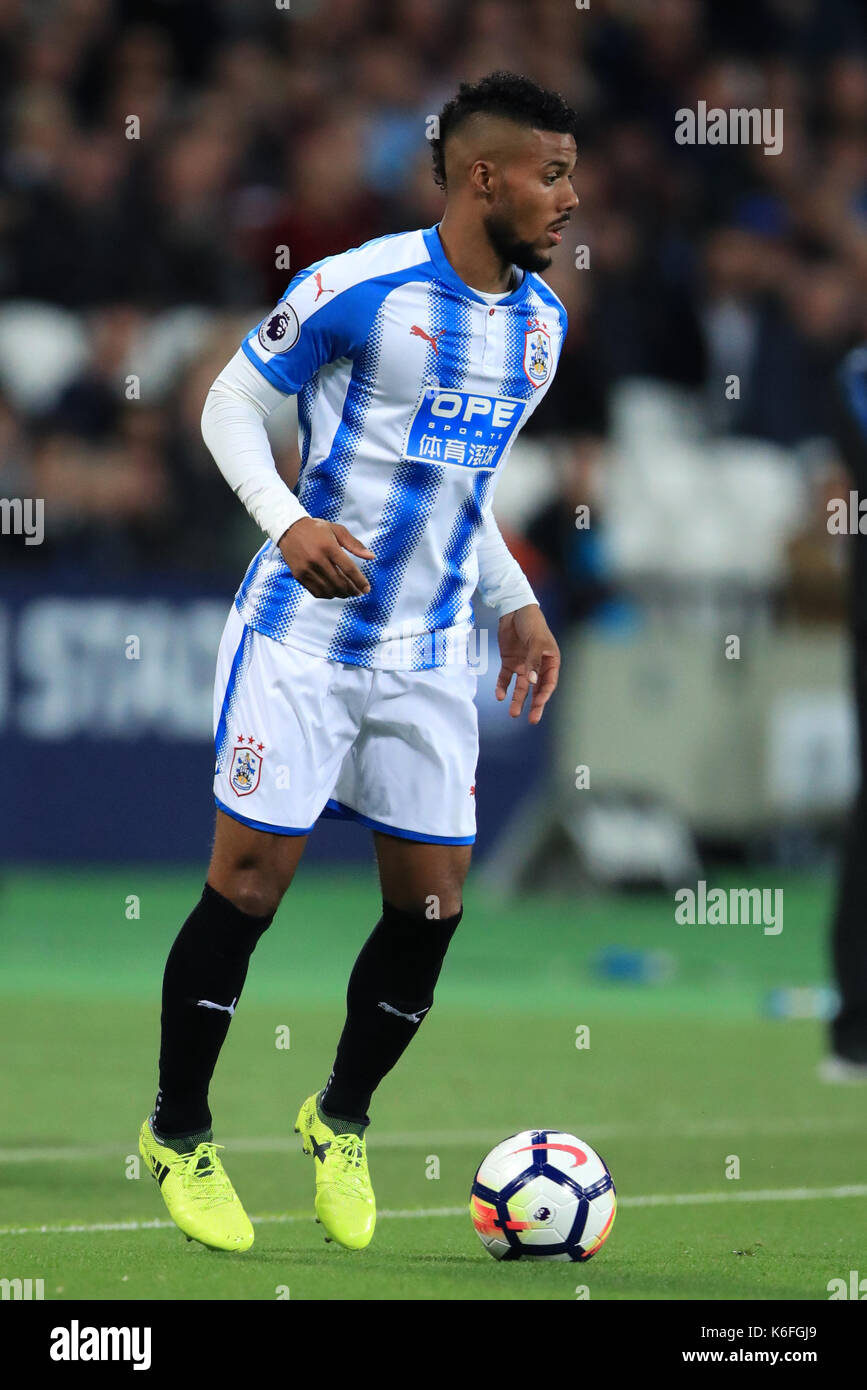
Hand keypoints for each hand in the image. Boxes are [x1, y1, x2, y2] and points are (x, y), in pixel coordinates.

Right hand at [277, 517, 374, 598]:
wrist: (289, 529)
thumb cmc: (317, 529)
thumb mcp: (337, 530)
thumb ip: (355, 544)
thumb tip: (372, 557)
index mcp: (329, 547)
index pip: (348, 569)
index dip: (360, 581)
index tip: (367, 589)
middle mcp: (317, 559)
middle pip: (339, 582)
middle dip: (352, 590)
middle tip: (358, 592)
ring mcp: (306, 569)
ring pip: (329, 589)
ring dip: (341, 594)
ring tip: (348, 593)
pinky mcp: (299, 575)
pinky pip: (316, 592)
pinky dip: (328, 595)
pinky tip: (334, 592)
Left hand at [494, 604, 560, 723]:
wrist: (514, 608)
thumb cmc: (532, 622)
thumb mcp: (535, 641)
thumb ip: (533, 662)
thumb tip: (532, 682)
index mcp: (550, 661)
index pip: (548, 683)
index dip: (544, 695)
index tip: (538, 705)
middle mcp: (537, 665)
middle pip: (536, 689)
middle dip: (534, 705)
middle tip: (531, 720)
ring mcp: (523, 664)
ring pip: (521, 686)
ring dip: (517, 699)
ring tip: (513, 714)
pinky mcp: (509, 661)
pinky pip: (506, 677)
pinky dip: (503, 686)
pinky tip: (499, 696)